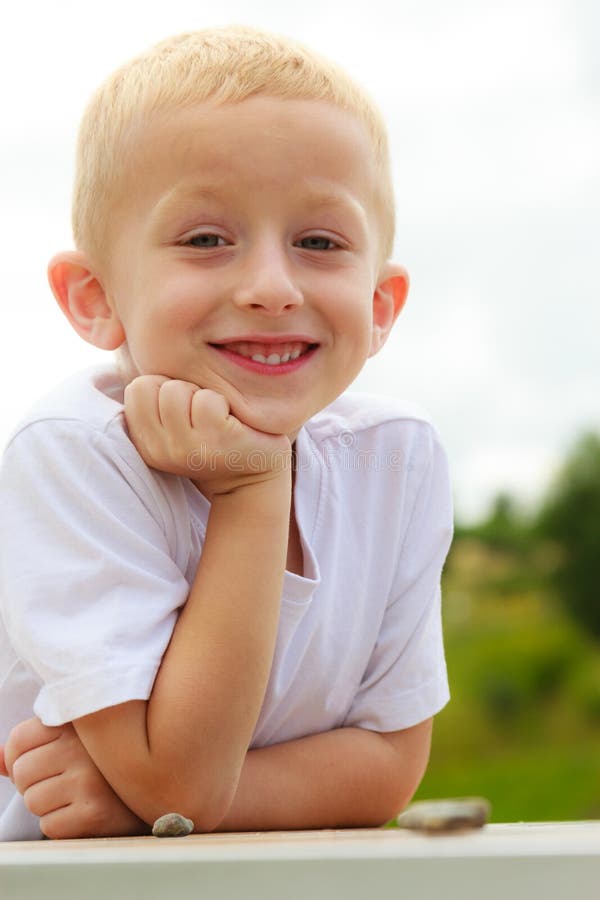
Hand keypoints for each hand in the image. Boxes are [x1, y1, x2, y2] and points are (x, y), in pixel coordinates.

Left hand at [3, 718, 147, 838]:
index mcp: (78, 720)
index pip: (18, 739)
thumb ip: (32, 744)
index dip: (22, 756)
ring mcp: (89, 780)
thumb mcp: (74, 738)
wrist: (158, 787)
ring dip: (48, 804)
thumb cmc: (107, 762)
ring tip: (77, 793)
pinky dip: (62, 824)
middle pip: (21, 772)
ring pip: (32, 800)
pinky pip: (49, 825)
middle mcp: (83, 746)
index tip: (46, 759)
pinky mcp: (94, 813)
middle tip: (63, 779)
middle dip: (34, 782)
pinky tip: (86, 810)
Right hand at [124, 376, 291, 497]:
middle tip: (202, 413)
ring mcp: (186, 449)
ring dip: (202, 394)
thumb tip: (130, 342)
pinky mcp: (216, 443)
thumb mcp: (174, 421)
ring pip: (177, 390)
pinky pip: (207, 400)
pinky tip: (232, 422)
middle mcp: (159, 449)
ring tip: (216, 417)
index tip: (184, 407)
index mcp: (144, 442)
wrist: (251, 473)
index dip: (164, 386)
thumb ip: (155, 396)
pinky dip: (223, 402)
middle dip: (181, 388)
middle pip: (153, 384)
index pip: (137, 388)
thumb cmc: (211, 436)